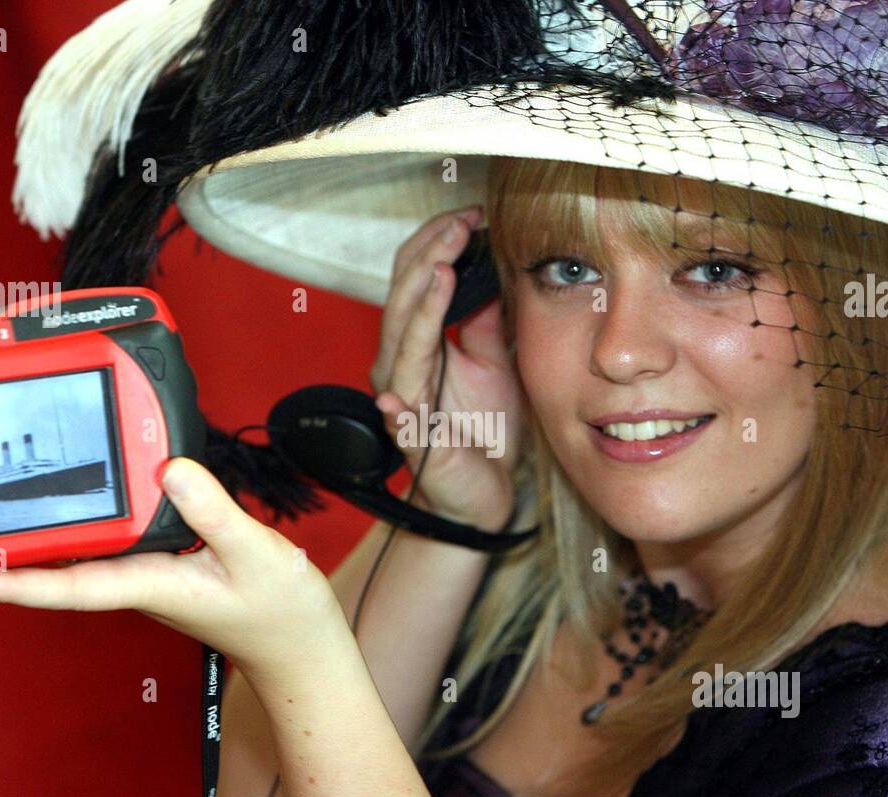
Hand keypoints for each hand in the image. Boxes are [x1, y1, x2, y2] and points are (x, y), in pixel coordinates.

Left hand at [0, 457, 350, 680]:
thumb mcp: (255, 555)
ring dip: (47, 533)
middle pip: (62, 567)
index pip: (67, 587)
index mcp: (150, 584)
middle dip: (11, 551)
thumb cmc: (281, 614)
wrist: (301, 647)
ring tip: (3, 502)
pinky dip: (96, 517)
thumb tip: (168, 468)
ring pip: (87, 552)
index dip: (11, 584)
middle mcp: (140, 581)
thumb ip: (213, 511)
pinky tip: (92, 493)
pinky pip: (119, 540)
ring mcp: (152, 575)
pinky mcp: (168, 564)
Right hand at [370, 205, 524, 529]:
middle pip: (403, 303)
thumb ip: (486, 316)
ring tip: (438, 272)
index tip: (472, 214)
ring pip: (401, 350)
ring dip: (418, 312)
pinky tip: (393, 396)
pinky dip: (395, 411)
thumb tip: (493, 265)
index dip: (437, 242)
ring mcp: (403, 404)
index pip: (414, 279)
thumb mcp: (494, 358)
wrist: (484, 490)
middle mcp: (401, 367)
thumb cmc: (485, 426)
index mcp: (418, 342)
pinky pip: (400, 424)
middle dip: (429, 258)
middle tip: (459, 226)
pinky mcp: (414, 445)